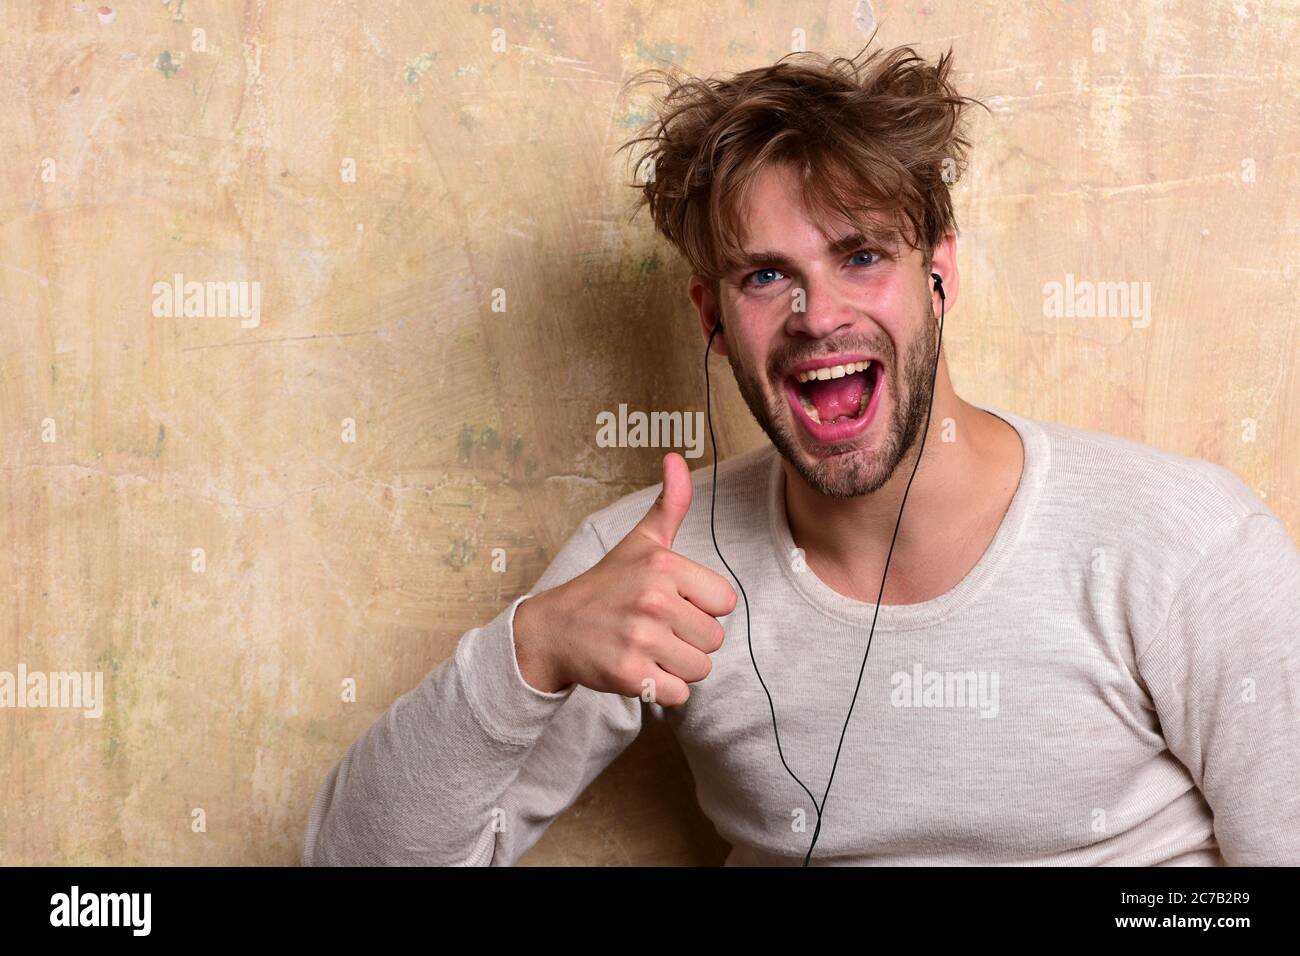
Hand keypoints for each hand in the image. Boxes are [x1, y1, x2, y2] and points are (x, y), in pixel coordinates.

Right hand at [513, 453, 736, 704]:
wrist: (553, 630)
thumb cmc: (605, 586)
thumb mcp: (640, 541)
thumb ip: (670, 503)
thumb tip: (676, 457)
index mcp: (664, 565)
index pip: (725, 602)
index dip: (701, 607)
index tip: (671, 602)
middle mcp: (654, 600)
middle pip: (715, 638)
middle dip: (690, 639)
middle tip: (655, 628)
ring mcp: (642, 639)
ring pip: (700, 668)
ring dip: (678, 665)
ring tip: (648, 648)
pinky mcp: (631, 675)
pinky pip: (678, 694)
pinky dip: (663, 689)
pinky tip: (640, 669)